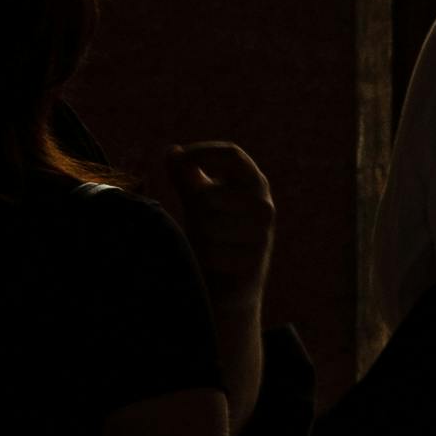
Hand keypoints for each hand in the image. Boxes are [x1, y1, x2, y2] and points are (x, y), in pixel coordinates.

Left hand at [170, 140, 275, 297]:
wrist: (230, 283)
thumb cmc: (214, 231)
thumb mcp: (200, 198)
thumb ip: (186, 175)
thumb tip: (171, 152)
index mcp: (255, 183)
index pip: (232, 155)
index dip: (203, 152)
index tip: (178, 159)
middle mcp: (264, 206)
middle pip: (209, 195)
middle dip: (194, 211)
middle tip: (199, 223)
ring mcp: (262, 235)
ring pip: (208, 225)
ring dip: (198, 236)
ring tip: (208, 243)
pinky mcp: (252, 262)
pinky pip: (211, 253)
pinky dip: (203, 258)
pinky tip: (212, 262)